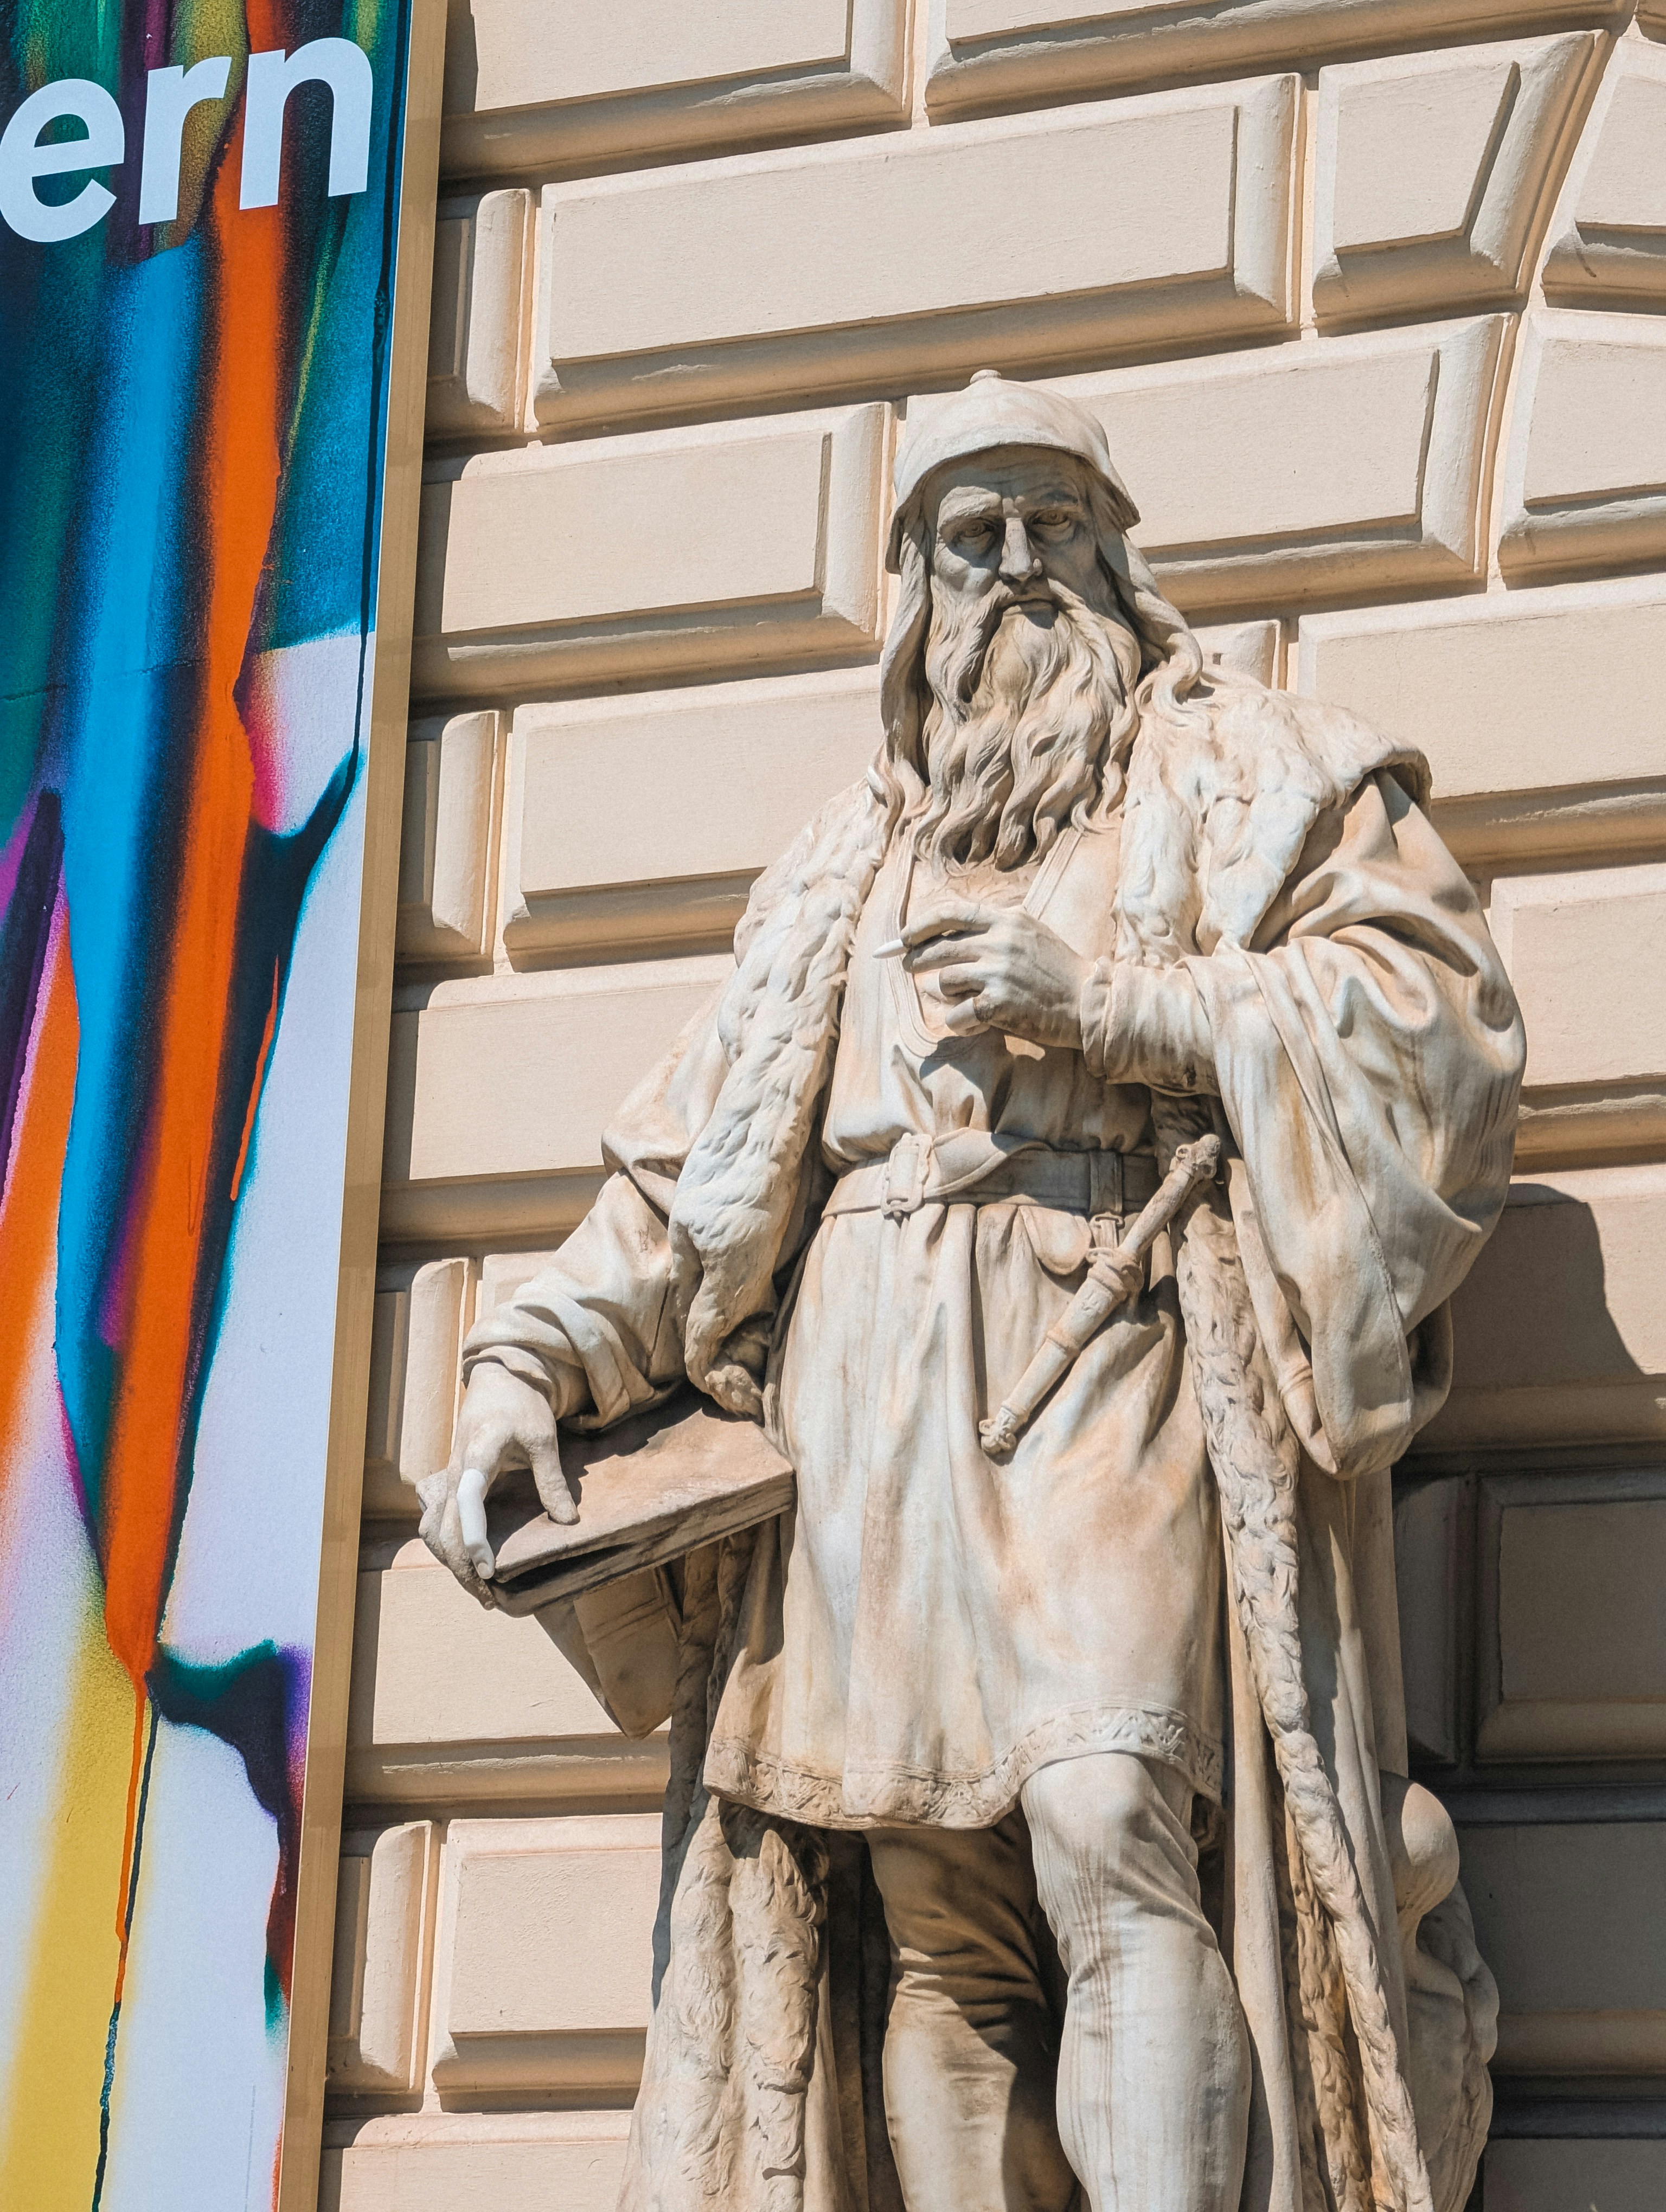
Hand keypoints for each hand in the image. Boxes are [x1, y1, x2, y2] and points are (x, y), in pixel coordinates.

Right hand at [416, 1363, 573, 1601]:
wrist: (497, 1379)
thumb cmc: (522, 1405)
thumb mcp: (543, 1437)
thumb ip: (551, 1479)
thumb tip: (568, 1521)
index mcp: (477, 1455)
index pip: (466, 1501)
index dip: (473, 1537)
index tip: (488, 1569)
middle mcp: (454, 1470)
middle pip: (443, 1526)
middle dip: (460, 1566)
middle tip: (488, 1596)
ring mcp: (446, 1477)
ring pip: (432, 1527)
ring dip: (449, 1559)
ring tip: (476, 1585)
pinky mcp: (446, 1482)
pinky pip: (432, 1519)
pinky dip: (441, 1543)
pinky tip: (460, 1560)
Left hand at [900, 901, 1088, 1047]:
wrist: (1090, 1003)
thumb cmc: (1058, 971)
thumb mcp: (1030, 934)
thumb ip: (994, 929)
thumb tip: (948, 935)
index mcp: (1007, 920)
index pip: (951, 912)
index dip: (921, 924)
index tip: (903, 936)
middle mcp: (1000, 941)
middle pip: (939, 948)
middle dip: (915, 958)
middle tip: (906, 965)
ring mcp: (998, 972)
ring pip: (944, 982)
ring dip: (949, 995)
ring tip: (969, 1000)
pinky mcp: (998, 1003)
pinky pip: (955, 1014)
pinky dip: (959, 1022)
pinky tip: (974, 1022)